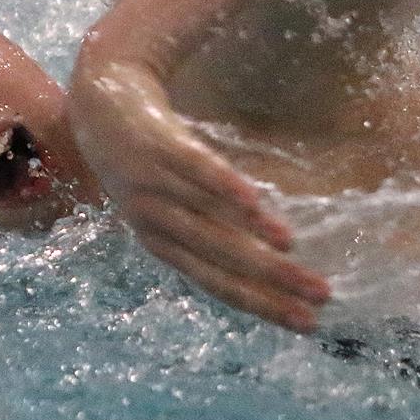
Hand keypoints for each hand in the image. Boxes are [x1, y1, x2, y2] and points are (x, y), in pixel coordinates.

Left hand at [67, 49, 330, 331]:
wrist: (99, 97)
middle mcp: (154, 221)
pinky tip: (254, 200)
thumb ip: (213, 226)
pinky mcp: (156, 145)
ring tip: (293, 249)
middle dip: (269, 281)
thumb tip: (274, 253)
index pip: (217, 283)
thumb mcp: (171, 201)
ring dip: (250, 238)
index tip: (308, 322)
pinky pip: (193, 168)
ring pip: (208, 220)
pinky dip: (222, 186)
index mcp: (161, 241)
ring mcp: (152, 184)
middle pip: (218, 259)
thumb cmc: (144, 160)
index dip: (261, 303)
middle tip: (319, 295)